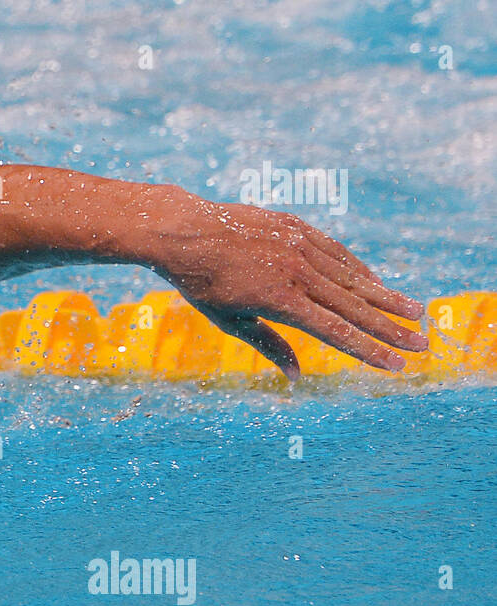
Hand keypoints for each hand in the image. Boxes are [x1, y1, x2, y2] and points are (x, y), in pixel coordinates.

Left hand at [142, 188, 426, 378]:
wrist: (183, 230)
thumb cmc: (201, 283)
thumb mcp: (230, 321)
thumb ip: (269, 346)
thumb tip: (295, 378)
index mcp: (279, 300)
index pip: (336, 332)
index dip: (370, 351)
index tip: (398, 366)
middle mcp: (295, 272)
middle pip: (354, 305)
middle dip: (391, 327)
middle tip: (423, 343)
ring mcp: (297, 246)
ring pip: (351, 275)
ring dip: (384, 295)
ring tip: (414, 310)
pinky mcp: (295, 227)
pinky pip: (334, 251)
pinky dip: (356, 268)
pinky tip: (374, 281)